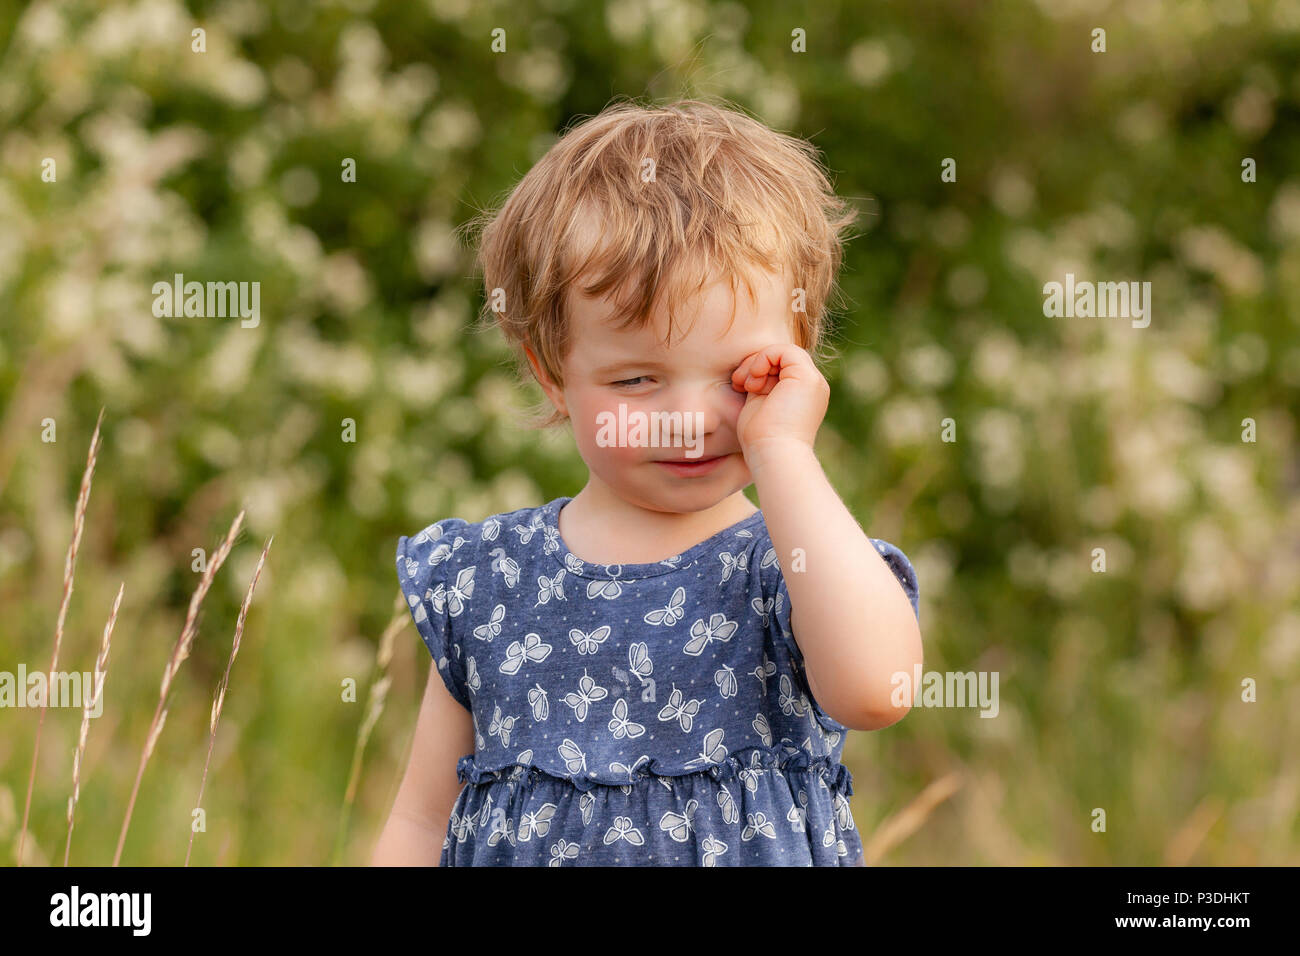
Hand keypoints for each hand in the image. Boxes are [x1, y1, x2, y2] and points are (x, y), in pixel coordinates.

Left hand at [730, 344, 828, 469]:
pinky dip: (764, 358)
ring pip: (782, 352)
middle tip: (739, 382)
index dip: (756, 369)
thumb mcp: (759, 405)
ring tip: (747, 384)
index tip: (739, 386)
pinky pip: (784, 350)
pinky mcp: (807, 377)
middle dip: (754, 364)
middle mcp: (812, 386)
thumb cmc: (761, 439)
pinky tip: (755, 378)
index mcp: (802, 394)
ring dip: (757, 362)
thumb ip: (761, 387)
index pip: (778, 366)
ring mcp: (813, 381)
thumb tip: (750, 373)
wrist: (775, 454)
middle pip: (780, 357)